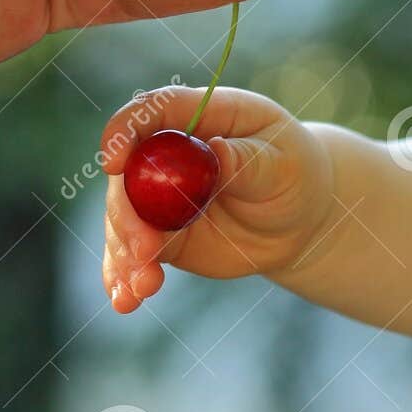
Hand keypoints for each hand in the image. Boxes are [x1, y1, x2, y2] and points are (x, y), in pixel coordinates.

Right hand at [97, 85, 332, 312]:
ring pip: (122, 218)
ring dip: (124, 253)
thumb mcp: (283, 164)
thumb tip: (214, 150)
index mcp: (201, 117)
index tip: (113, 161)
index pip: (153, 111)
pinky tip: (126, 299)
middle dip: (126, 213)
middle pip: (127, 174)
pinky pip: (129, 254)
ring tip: (146, 286)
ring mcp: (157, 196)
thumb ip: (247, 159)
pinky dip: (123, 276)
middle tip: (145, 250)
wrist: (298, 219)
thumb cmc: (295, 175)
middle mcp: (168, 153)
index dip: (125, 130)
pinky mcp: (158, 234)